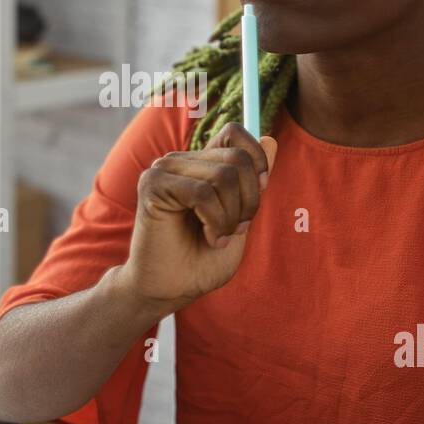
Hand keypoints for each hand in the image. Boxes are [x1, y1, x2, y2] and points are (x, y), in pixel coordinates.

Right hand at [118, 123, 277, 313]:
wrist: (169, 289)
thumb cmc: (202, 260)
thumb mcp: (240, 217)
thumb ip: (253, 181)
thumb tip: (271, 139)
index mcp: (200, 165)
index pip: (234, 133)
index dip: (256, 160)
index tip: (259, 192)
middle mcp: (181, 161)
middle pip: (237, 159)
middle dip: (249, 199)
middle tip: (236, 228)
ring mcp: (164, 170)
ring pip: (223, 176)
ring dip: (231, 216)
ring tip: (219, 236)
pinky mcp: (153, 185)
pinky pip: (202, 193)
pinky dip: (215, 221)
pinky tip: (209, 237)